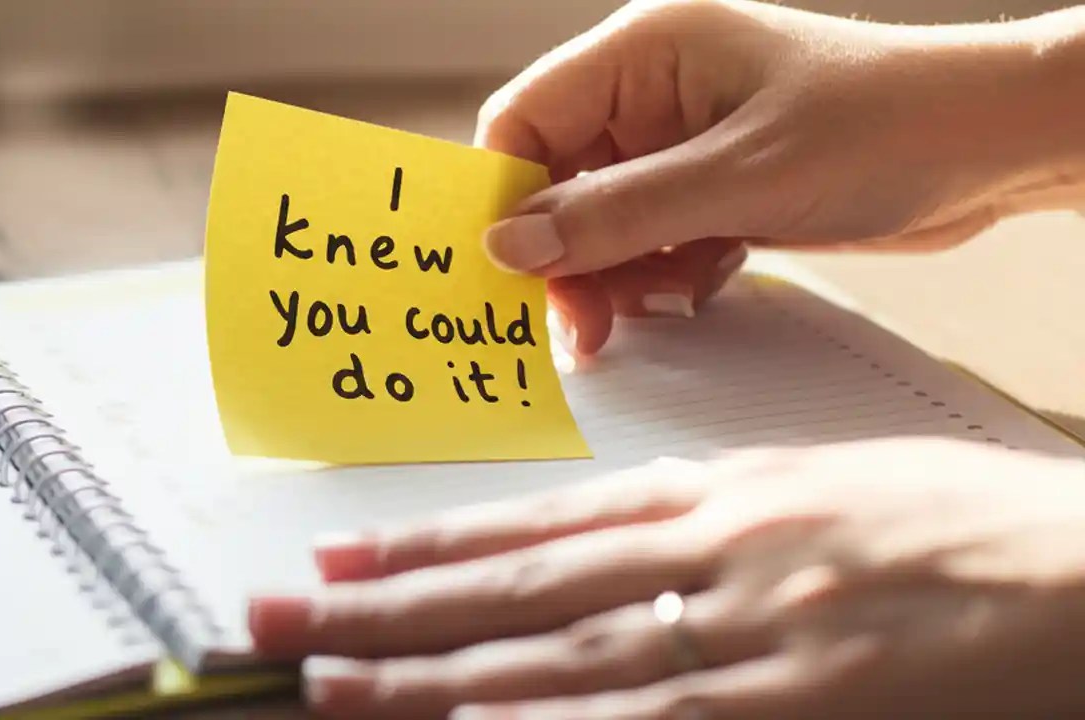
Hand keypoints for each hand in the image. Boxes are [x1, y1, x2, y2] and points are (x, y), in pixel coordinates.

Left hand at [249, 439, 1084, 718]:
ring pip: (554, 664)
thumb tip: (607, 551)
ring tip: (326, 687)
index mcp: (721, 495)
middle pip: (516, 589)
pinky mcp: (797, 708)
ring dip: (430, 680)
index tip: (340, 559)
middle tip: (277, 620)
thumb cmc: (963, 527)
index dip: (429, 546)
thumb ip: (710, 519)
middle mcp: (711, 557)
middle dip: (386, 608)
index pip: (539, 523)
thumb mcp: (819, 491)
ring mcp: (749, 638)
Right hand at [475, 0, 1084, 353]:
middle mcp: (651, 94)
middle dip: (566, 255)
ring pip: (602, 222)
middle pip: (556, 181)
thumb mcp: (739, 178)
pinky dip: (663, 274)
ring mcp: (682, 144)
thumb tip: (509, 246)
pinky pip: (650, 241)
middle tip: (582, 325)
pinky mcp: (712, 189)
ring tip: (664, 297)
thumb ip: (618, 213)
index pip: (523, 119)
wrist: (992, 147)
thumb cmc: (883, 128)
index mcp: (642, 52)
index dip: (504, 196)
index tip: (505, 272)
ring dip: (617, 275)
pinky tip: (700, 281)